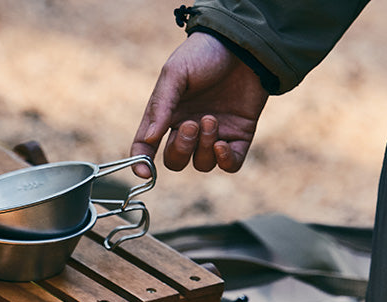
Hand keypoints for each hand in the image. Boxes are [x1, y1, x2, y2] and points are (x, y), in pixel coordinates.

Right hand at [131, 31, 268, 175]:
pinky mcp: (239, 136)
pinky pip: (230, 165)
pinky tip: (223, 144)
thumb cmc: (204, 53)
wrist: (244, 43)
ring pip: (202, 163)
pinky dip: (225, 161)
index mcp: (167, 114)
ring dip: (204, 147)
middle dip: (181, 149)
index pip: (147, 146)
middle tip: (192, 124)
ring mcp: (213, 134)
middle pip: (176, 160)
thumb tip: (150, 139)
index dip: (142, 162)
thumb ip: (161, 106)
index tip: (145, 172)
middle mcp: (188, 128)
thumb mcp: (175, 73)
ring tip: (211, 119)